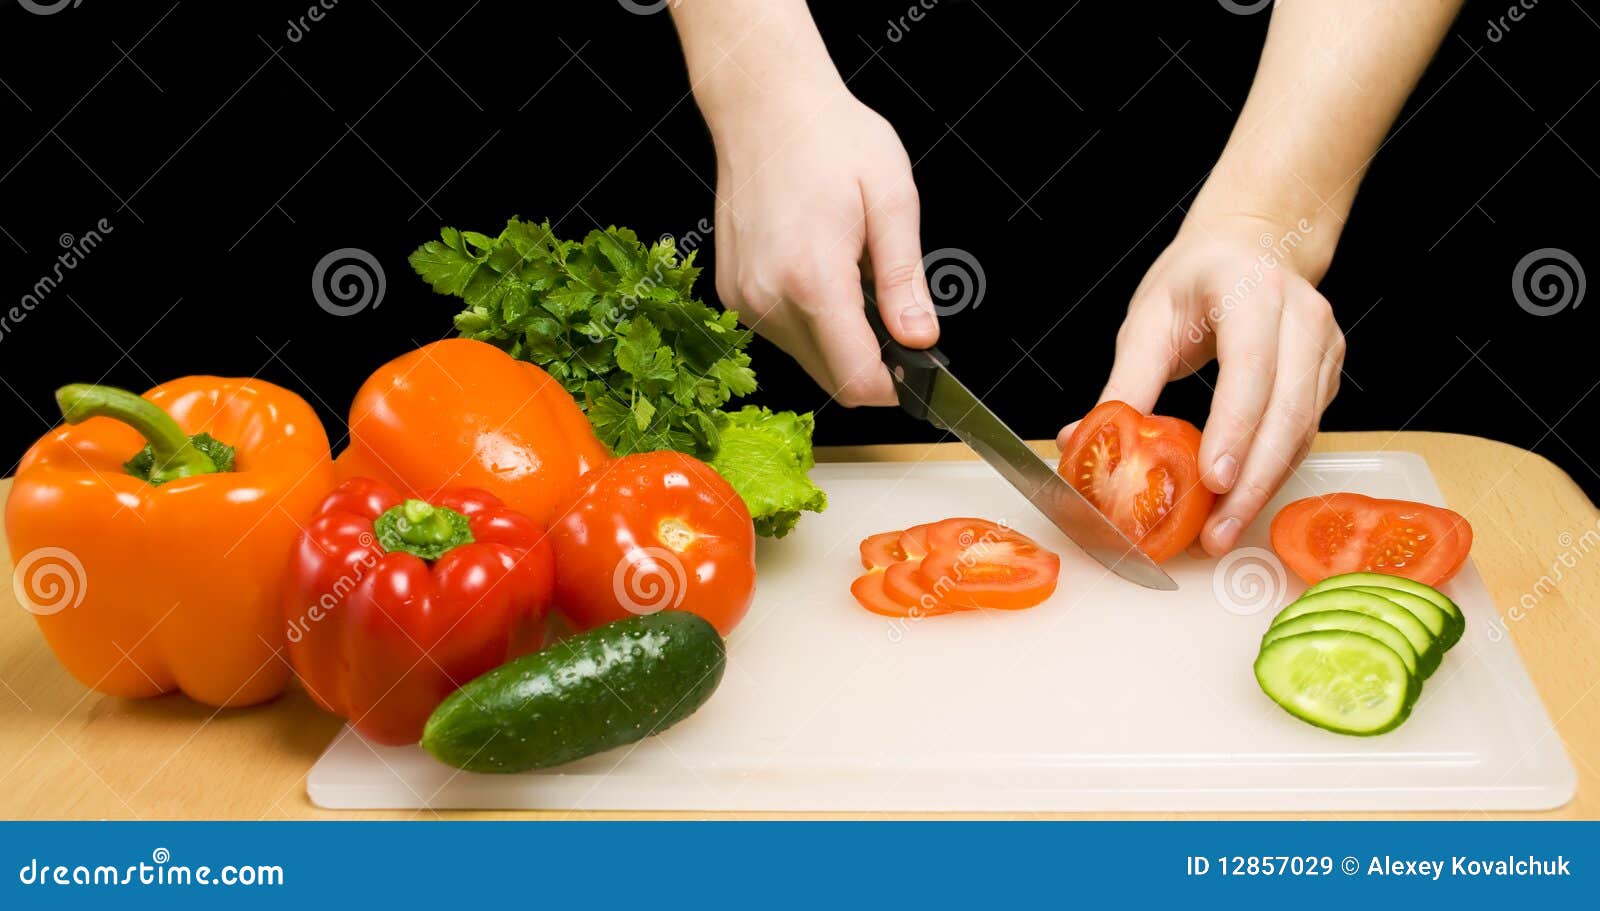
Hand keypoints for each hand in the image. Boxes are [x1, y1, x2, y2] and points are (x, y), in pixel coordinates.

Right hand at [707, 84, 936, 405]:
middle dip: (870, 362)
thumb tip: (920, 339)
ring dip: (839, 339)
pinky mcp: (733, 293)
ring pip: (807, 359)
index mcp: (811, 278)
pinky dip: (810, 320)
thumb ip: (905, 279)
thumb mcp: (892, 199)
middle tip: (893, 311)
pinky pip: (783, 333)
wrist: (765, 105)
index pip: (856, 378)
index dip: (894, 388)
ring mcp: (745, 298)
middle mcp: (768, 298)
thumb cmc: (831, 138)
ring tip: (851, 276)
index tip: (915, 369)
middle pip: (832, 378)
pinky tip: (819, 271)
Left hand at [1061, 214, 1345, 554]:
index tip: (1213, 480)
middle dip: (1252, 479)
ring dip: (1264, 486)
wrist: (1248, 250)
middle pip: (1287, 409)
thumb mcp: (1148, 323)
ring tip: (1223, 531)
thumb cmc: (1194, 282)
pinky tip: (1241, 502)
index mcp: (1249, 290)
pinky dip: (1273, 472)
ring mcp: (1324, 343)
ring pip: (1303, 429)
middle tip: (1217, 531)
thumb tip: (1082, 439)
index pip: (1250, 365)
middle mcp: (1300, 315)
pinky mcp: (1329, 371)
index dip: (1234, 427)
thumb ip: (1124, 384)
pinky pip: (1306, 432)